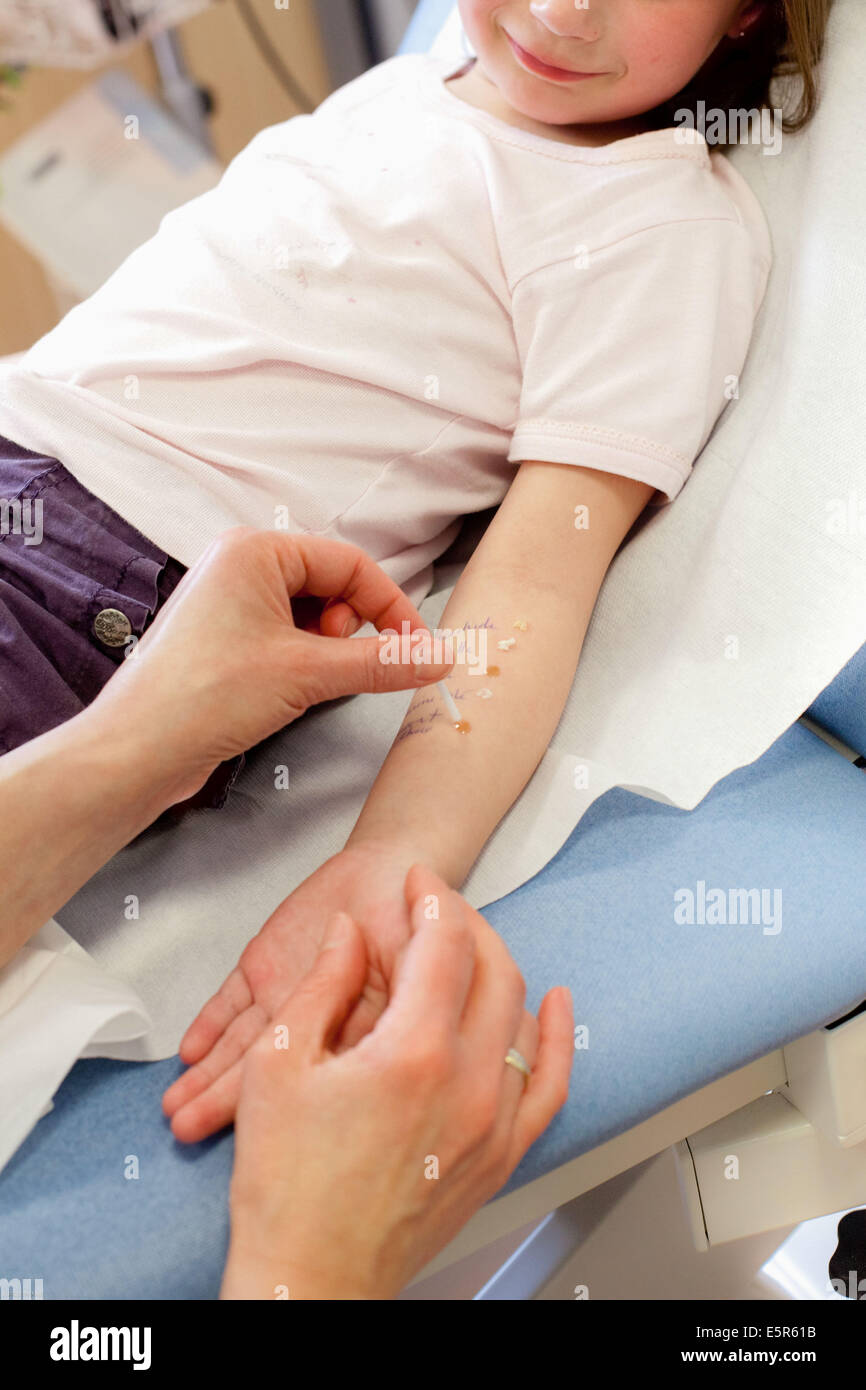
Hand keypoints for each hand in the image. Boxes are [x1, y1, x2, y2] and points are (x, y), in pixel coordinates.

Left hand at [85, 527, 452, 800]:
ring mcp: (230, 602)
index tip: (416, 647)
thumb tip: (438, 656)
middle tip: (337, 664)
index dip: (391, 606)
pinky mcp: (225, 639)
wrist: (139, 750)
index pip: (350, 563)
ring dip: (325, 649)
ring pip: (311, 615)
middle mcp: (240, 566)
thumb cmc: (203, 697)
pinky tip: (288, 689)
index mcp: (255, 550)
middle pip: (332, 586)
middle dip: (350, 628)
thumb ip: (382, 662)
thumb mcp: (309, 674)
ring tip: (305, 680)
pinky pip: (286, 637)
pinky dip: (303, 662)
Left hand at [162, 840, 426, 1141]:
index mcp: (355, 1034)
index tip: (250, 1143)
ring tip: (175, 1108)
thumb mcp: (414, 967)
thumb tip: (374, 1054)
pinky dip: (210, 1024)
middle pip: (265, 1070)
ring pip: (239, 1043)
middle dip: (223, 1100)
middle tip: (184, 1129)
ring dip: (206, 1074)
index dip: (284, 1110)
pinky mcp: (261, 972)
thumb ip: (396, 1007)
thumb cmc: (407, 922)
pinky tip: (189, 1052)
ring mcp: (283, 1000)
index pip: (313, 1078)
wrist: (388, 875)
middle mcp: (313, 1027)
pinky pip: (230, 1002)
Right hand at [220, 863, 572, 1298]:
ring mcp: (493, 1123)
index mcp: (413, 1053)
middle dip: (468, 923)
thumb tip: (346, 935)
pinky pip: (549, 1084)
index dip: (431, 899)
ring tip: (470, 948)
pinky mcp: (501, 1156)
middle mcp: (468, 1084)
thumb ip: (320, 985)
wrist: (311, 1277)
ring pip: (522, 1018)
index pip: (444, 945)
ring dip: (500, 970)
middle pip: (494, 970)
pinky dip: (554, 1039)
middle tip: (437, 907)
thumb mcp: (278, 1064)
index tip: (417, 882)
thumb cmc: (286, 1186)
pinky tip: (552, 1008)